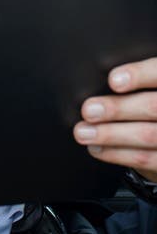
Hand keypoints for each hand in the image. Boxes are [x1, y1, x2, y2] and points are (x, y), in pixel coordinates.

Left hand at [74, 58, 156, 183]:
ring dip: (111, 135)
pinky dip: (117, 154)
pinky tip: (97, 148)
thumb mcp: (148, 84)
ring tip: (84, 132)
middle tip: (88, 110)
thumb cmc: (149, 99)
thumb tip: (101, 80)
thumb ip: (136, 79)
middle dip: (117, 109)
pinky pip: (146, 158)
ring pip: (148, 135)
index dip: (140, 75)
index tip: (113, 80)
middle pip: (153, 106)